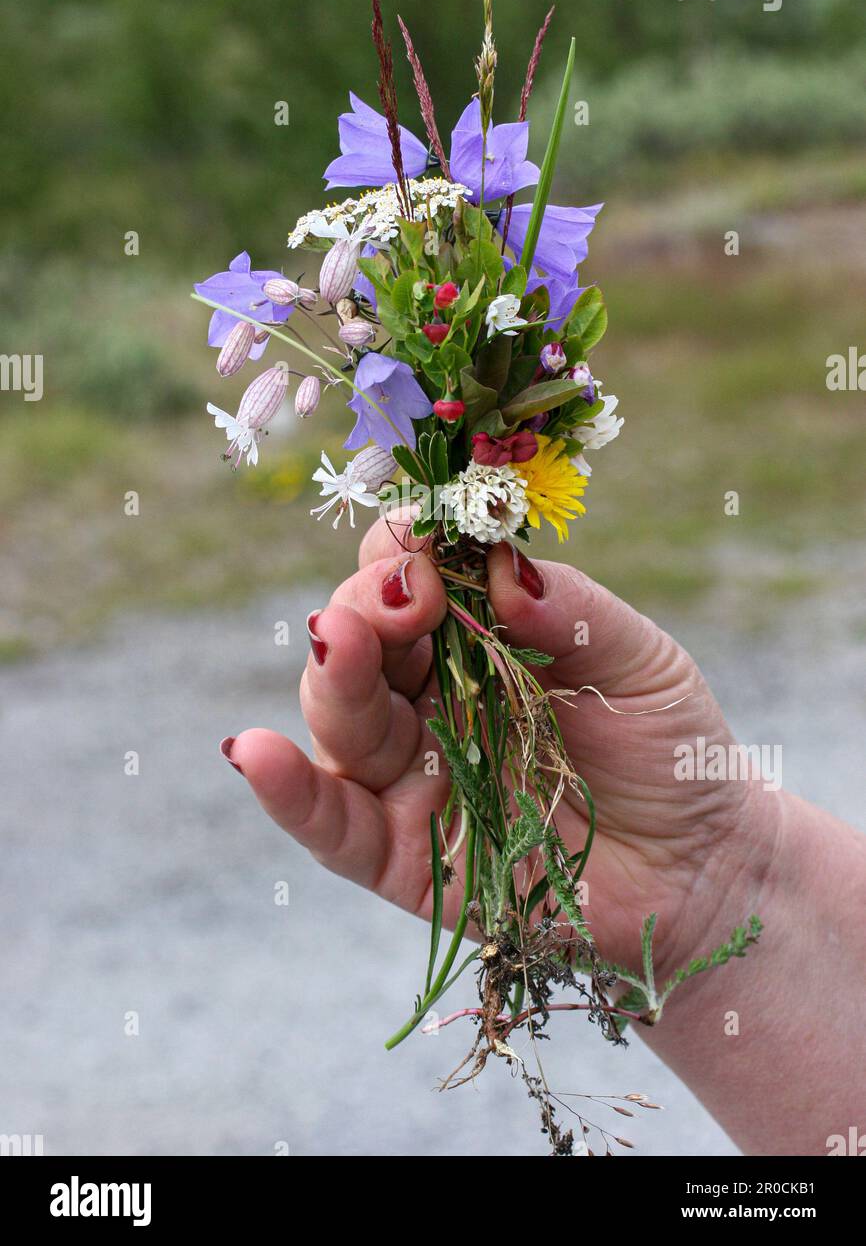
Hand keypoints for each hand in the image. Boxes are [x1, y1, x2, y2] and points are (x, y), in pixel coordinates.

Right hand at [222, 514, 777, 980]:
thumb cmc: (668, 752)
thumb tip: (498, 564)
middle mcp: (428, 696)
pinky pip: (331, 824)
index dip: (408, 548)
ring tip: (340, 639)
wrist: (702, 870)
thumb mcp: (641, 661)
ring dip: (330, 674)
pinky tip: (254, 753)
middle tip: (408, 598)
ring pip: (339, 718)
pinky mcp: (402, 856)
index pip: (410, 573)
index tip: (434, 540)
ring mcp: (410, 775)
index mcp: (475, 638)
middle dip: (369, 605)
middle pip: (362, 637)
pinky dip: (287, 792)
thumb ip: (572, 610)